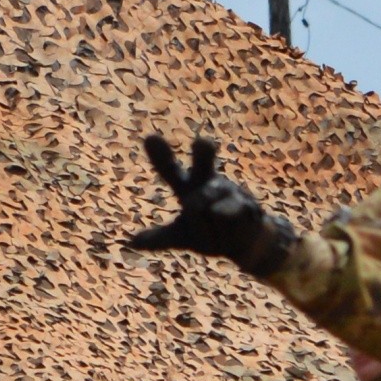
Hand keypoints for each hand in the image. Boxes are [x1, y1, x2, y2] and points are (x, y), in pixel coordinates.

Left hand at [127, 135, 296, 275]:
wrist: (248, 242)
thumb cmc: (209, 232)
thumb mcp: (181, 236)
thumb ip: (159, 237)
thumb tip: (132, 242)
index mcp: (189, 186)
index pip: (171, 170)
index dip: (162, 157)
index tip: (149, 139)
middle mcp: (209, 181)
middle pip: (203, 162)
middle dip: (203, 152)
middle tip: (202, 142)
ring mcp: (230, 191)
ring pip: (204, 207)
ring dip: (204, 228)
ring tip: (214, 229)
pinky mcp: (247, 204)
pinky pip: (223, 218)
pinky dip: (222, 232)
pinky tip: (230, 230)